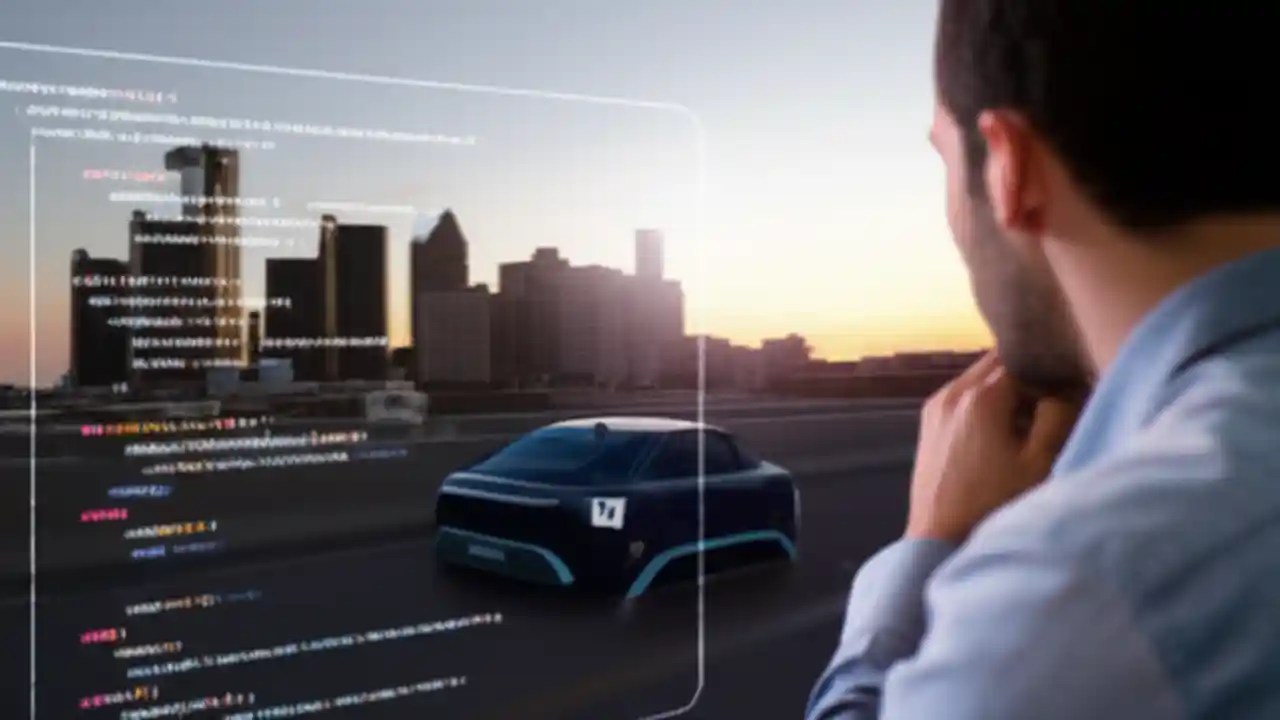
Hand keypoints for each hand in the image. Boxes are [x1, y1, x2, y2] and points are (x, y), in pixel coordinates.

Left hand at [905, 350, 1082, 543]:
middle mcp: (951, 392)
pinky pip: (961, 397)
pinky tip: (996, 436)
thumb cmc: (994, 504)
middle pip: (996, 364)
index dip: (1047, 375)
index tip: (1064, 397)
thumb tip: (1061, 389)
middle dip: (1023, 379)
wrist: (940, 538)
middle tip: (1045, 408)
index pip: (1022, 362)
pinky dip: (981, 405)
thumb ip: (1056, 415)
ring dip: (1002, 392)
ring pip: (977, 379)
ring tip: (1023, 426)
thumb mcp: (1039, 461)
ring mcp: (935, 407)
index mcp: (980, 397)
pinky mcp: (928, 424)